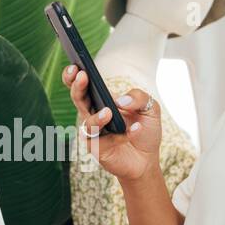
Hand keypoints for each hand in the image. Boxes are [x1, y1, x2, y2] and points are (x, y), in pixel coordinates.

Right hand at [64, 64, 162, 181]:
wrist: (147, 159)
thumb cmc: (145, 130)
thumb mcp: (150, 108)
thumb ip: (139, 97)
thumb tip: (120, 101)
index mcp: (101, 100)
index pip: (83, 85)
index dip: (74, 76)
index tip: (75, 66)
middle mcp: (93, 115)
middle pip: (77, 98)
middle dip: (76, 87)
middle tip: (81, 76)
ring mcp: (93, 133)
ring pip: (87, 122)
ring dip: (96, 116)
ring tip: (109, 111)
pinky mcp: (97, 150)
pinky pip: (102, 142)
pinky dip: (119, 136)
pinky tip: (133, 130)